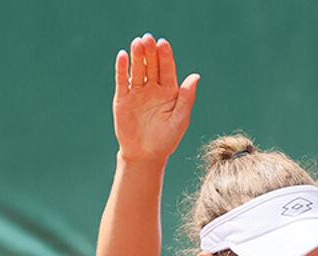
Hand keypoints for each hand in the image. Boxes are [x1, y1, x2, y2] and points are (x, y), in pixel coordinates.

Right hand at [113, 34, 199, 164]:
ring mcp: (137, 92)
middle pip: (151, 66)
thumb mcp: (180, 119)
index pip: (167, 69)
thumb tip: (195, 76)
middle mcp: (153, 88)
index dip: (165, 56)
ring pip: (137, 70)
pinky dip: (122, 69)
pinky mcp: (123, 98)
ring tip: (137, 42)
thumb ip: (186, 98)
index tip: (163, 43)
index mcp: (169, 92)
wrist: (145, 155)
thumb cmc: (166, 139)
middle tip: (148, 38)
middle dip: (150, 52)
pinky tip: (122, 56)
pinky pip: (122, 80)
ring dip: (137, 56)